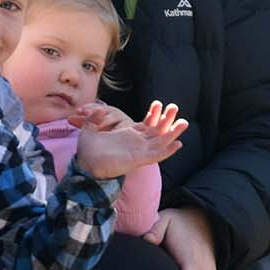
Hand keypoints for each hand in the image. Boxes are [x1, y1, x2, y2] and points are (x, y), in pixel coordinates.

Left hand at [73, 100, 187, 180]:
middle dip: (166, 119)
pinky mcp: (139, 160)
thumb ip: (94, 119)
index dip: (153, 115)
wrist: (85, 165)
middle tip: (174, 106)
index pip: (146, 125)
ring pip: (160, 141)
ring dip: (172, 132)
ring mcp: (139, 152)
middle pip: (157, 131)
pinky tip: (178, 143)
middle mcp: (136, 144)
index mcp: (128, 136)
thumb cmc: (87, 152)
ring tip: (184, 122)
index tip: (158, 103)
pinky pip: (157, 155)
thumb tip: (101, 110)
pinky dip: (168, 150)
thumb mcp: (89, 130)